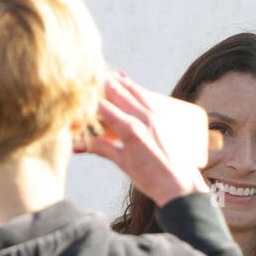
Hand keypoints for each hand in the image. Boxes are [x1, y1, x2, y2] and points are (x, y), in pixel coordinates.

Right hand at [76, 73, 211, 206]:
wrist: (181, 185)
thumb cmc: (152, 178)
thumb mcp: (123, 163)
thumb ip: (101, 149)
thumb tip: (77, 145)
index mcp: (130, 129)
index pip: (102, 106)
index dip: (86, 99)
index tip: (74, 92)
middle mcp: (143, 117)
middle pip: (117, 92)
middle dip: (100, 81)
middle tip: (86, 73)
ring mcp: (155, 116)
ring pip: (133, 90)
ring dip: (117, 80)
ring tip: (103, 70)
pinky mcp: (164, 118)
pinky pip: (145, 96)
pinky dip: (133, 87)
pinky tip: (126, 80)